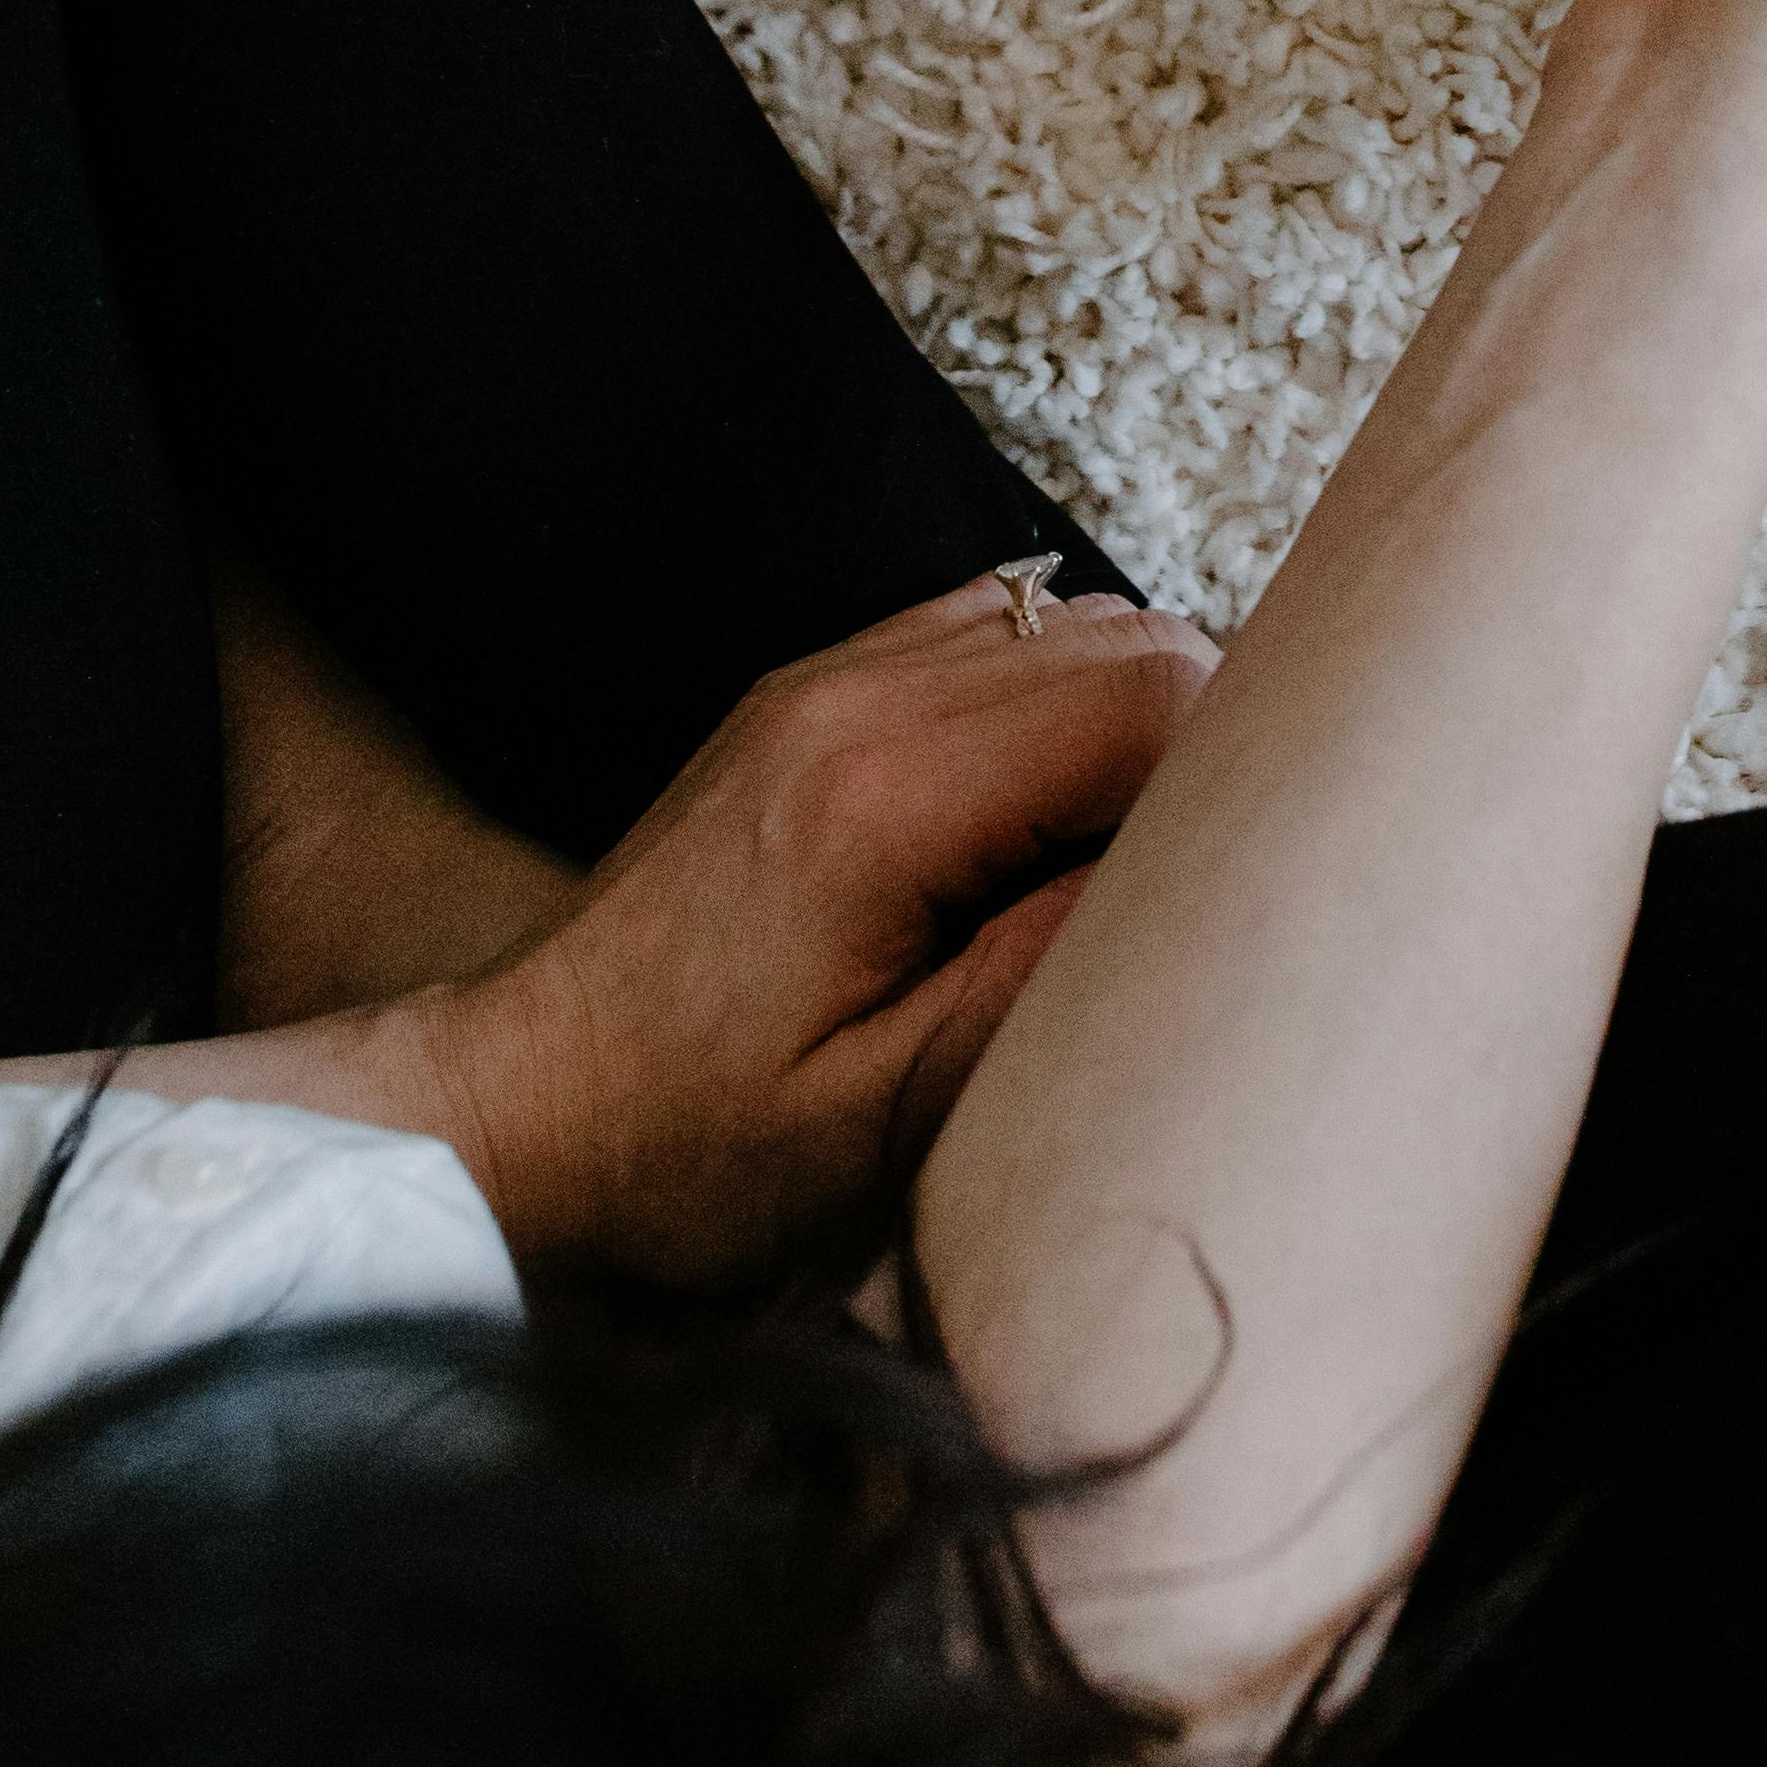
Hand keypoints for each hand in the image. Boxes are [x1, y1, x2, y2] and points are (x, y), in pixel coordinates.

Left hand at [413, 585, 1214, 1288]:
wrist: (512, 1108)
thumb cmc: (686, 1147)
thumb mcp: (884, 1116)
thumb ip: (1047, 974)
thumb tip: (1190, 867)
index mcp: (887, 795)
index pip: (1150, 692)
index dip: (1240, 773)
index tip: (1255, 883)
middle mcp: (861, 697)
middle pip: (1130, 636)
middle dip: (1208, 744)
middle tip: (1206, 886)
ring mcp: (832, 678)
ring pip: (1073, 619)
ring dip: (1135, 721)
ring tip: (1128, 865)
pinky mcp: (815, 694)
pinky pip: (993, 633)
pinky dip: (1058, 699)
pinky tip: (1047, 816)